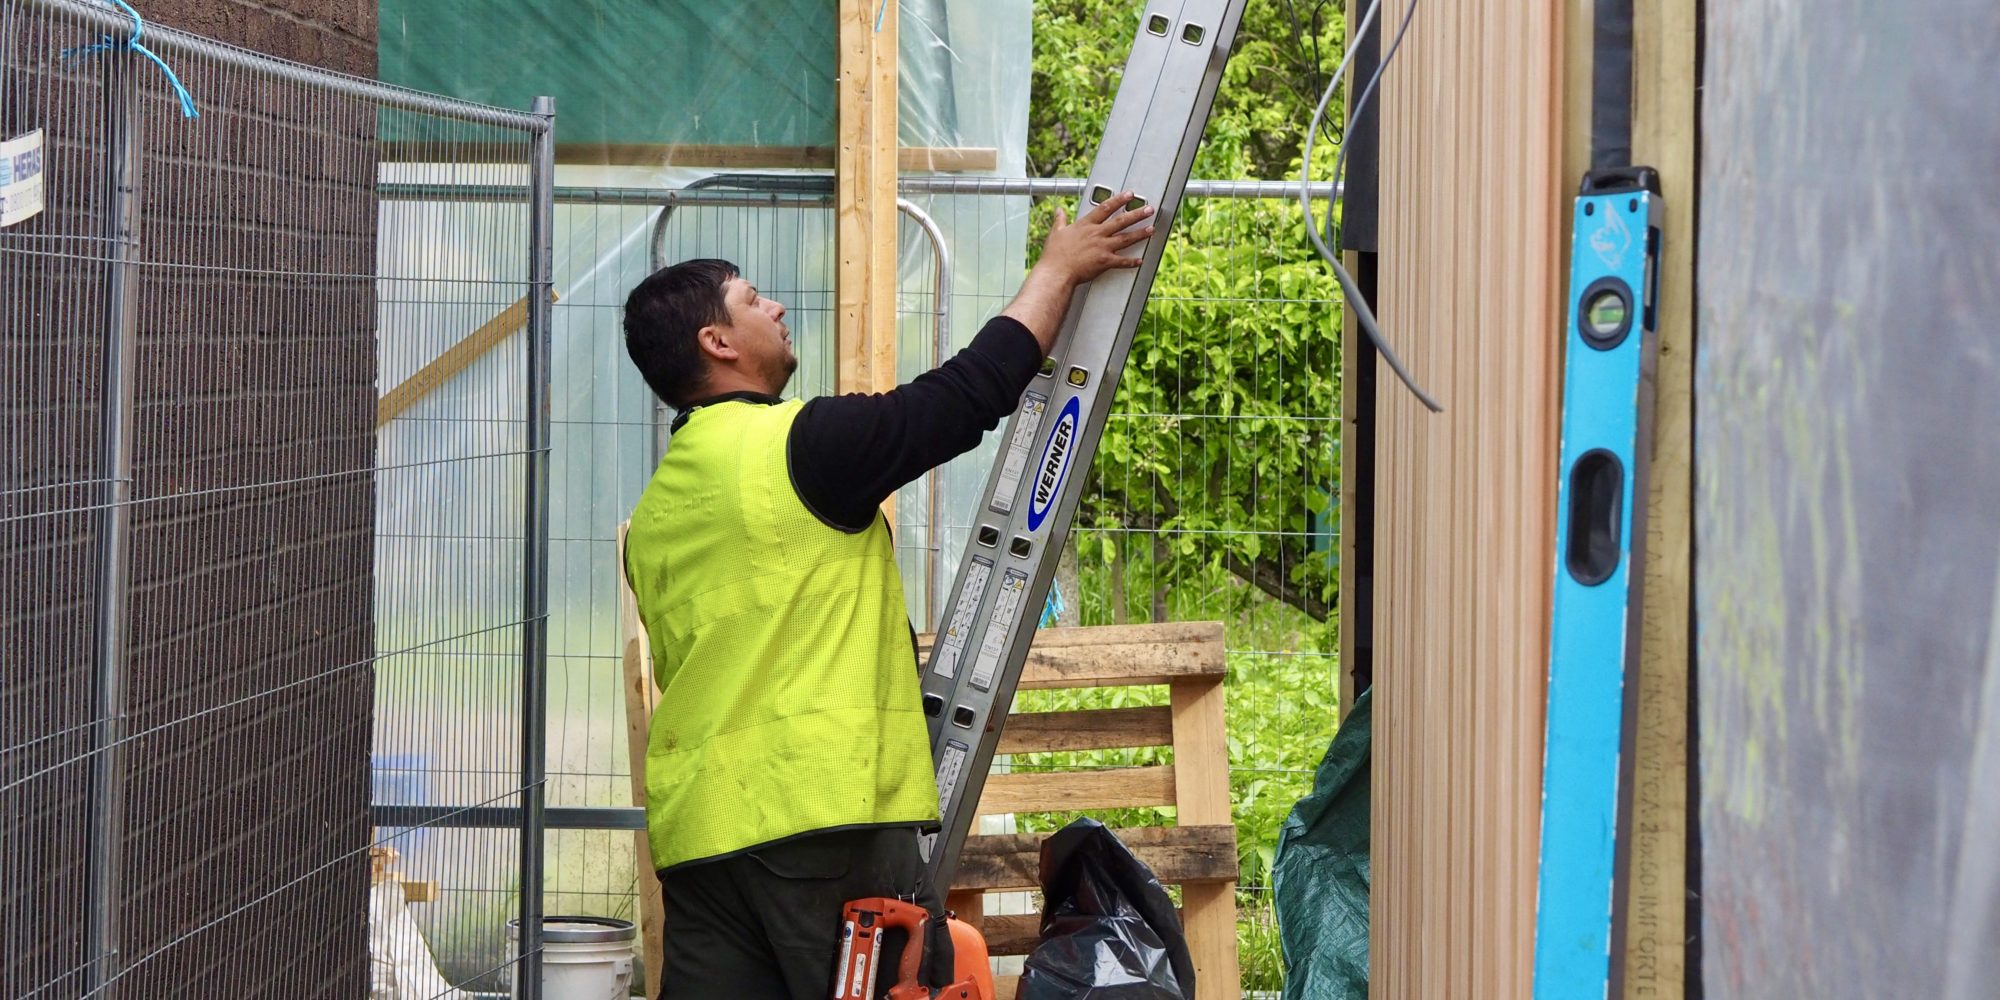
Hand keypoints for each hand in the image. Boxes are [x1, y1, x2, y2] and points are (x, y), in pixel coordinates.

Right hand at [1036, 191, 1156, 285]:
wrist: (1056, 271)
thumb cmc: (1054, 255)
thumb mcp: (1056, 233)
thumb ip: (1060, 220)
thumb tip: (1059, 211)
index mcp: (1086, 225)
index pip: (1105, 208)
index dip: (1119, 200)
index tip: (1129, 195)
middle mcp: (1096, 234)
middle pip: (1120, 221)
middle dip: (1137, 214)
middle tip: (1149, 209)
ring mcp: (1102, 247)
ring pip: (1125, 238)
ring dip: (1139, 233)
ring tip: (1151, 229)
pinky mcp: (1104, 262)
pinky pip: (1121, 261)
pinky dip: (1131, 262)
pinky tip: (1140, 260)